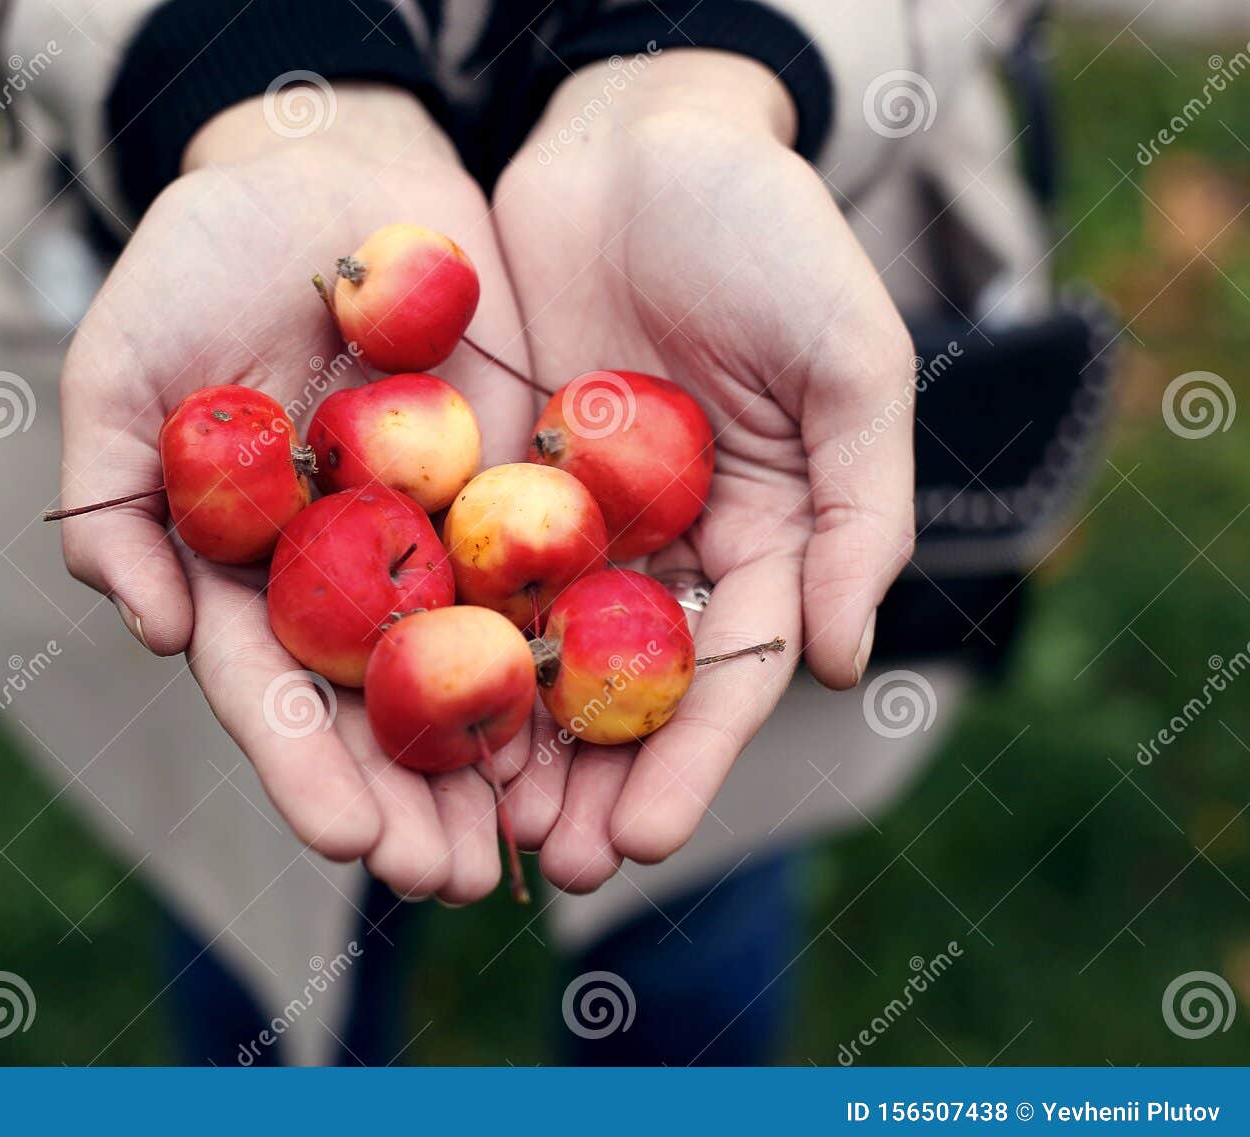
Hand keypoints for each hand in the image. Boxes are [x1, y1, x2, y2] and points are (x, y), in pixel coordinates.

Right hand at [58, 86, 538, 903]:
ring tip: (533, 849)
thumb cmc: (203, 257)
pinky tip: (601, 729)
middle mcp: (339, 576)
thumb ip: (114, 489)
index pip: (269, 688)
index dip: (302, 765)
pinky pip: (543, 584)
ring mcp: (430, 540)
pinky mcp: (511, 493)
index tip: (345, 838)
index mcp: (243, 568)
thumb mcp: (127, 360)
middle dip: (409, 799)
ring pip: (465, 672)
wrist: (332, 173)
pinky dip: (567, 659)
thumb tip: (143, 626)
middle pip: (374, 710)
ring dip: (496, 766)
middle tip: (451, 878)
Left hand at [493, 51, 916, 889]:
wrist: (638, 137)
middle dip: (591, 779)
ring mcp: (572, 517)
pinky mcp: (489, 474)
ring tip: (474, 826)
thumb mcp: (847, 356)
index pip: (728, 673)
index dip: (688, 760)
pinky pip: (463, 571)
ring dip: (511, 744)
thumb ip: (861, 506)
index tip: (640, 837)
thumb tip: (843, 661)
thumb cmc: (765, 231)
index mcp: (762, 534)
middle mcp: (664, 544)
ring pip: (539, 651)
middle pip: (626, 687)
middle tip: (545, 864)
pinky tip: (408, 711)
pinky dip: (442, 642)